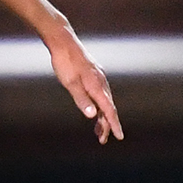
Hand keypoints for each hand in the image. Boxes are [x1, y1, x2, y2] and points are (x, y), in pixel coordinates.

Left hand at [46, 29, 123, 144]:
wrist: (64, 42)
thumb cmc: (65, 62)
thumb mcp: (70, 83)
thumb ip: (81, 100)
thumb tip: (92, 115)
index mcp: (96, 86)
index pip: (108, 110)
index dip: (114, 124)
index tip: (119, 136)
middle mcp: (101, 82)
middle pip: (107, 108)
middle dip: (107, 124)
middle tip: (103, 139)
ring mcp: (98, 78)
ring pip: (104, 101)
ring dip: (102, 116)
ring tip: (98, 130)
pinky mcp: (94, 75)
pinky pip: (100, 94)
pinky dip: (99, 105)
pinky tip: (95, 110)